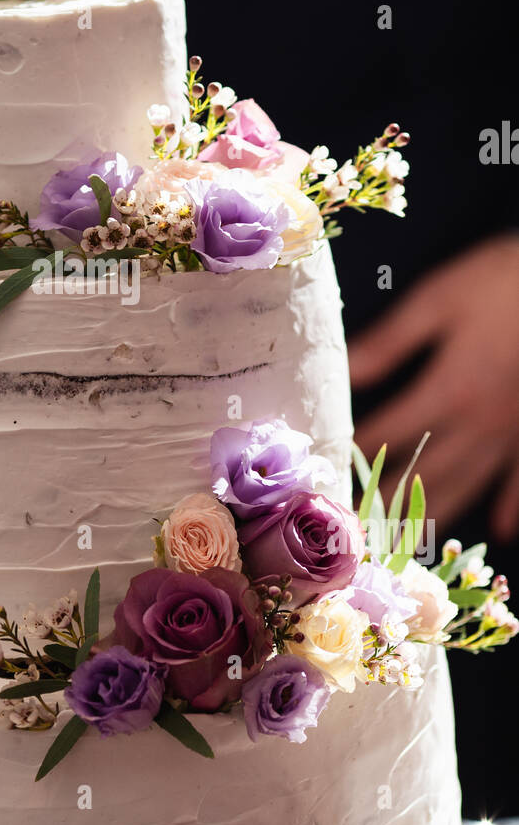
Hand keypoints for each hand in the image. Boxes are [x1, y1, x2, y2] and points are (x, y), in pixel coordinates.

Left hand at [349, 236, 518, 541]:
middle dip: (384, 503)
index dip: (352, 454)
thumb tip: (342, 371)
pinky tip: (500, 530)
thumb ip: (390, 342)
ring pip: (468, 487)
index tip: (324, 474)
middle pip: (423, 475)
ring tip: (402, 543)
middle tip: (354, 531)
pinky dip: (512, 509)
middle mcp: (480, 425)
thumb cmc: (505, 281)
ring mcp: (513, 434)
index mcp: (448, 391)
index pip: (386, 435)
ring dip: (433, 516)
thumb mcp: (439, 298)